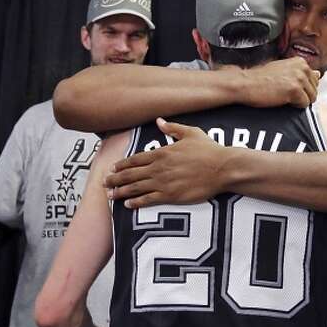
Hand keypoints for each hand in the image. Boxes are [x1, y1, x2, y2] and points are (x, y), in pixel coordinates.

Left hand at [105, 119, 225, 208]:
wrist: (222, 168)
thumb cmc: (209, 150)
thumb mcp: (191, 133)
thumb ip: (172, 128)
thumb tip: (159, 121)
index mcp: (162, 152)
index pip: (136, 159)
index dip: (122, 164)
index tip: (113, 168)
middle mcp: (159, 168)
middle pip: (131, 174)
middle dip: (116, 179)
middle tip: (104, 183)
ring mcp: (164, 183)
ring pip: (136, 188)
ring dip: (121, 192)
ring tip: (110, 195)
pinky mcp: (171, 196)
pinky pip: (149, 199)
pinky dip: (136, 202)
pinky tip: (128, 204)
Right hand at [238, 57, 319, 107]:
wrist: (246, 83)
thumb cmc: (262, 78)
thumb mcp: (284, 70)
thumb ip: (301, 72)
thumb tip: (319, 74)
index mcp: (300, 62)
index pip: (314, 80)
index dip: (303, 88)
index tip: (289, 88)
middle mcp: (302, 68)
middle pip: (315, 89)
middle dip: (303, 95)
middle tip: (286, 94)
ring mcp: (299, 78)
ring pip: (311, 98)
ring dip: (299, 101)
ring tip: (284, 96)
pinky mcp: (295, 90)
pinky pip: (304, 105)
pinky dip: (294, 106)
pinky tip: (282, 99)